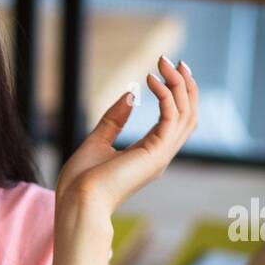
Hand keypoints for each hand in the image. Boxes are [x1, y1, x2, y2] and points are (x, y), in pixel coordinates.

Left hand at [56, 55, 198, 222]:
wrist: (77, 203)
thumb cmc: (81, 182)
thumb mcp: (97, 141)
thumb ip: (114, 120)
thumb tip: (130, 95)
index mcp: (148, 154)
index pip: (174, 121)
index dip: (175, 94)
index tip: (166, 71)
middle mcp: (160, 155)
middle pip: (188, 114)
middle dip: (184, 85)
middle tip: (172, 61)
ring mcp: (161, 155)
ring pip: (186, 113)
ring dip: (178, 84)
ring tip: (164, 62)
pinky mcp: (156, 153)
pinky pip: (172, 116)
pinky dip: (165, 94)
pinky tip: (150, 80)